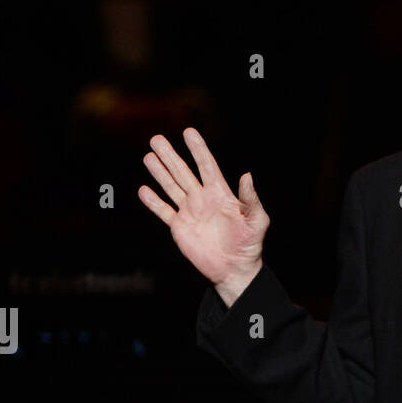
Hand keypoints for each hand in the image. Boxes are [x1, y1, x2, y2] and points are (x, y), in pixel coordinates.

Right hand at [138, 128, 268, 302]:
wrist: (235, 270)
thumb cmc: (249, 246)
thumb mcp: (257, 221)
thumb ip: (251, 199)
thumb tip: (247, 175)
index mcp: (220, 194)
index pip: (207, 166)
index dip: (198, 149)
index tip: (188, 132)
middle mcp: (202, 199)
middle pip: (183, 172)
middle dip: (170, 156)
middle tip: (157, 139)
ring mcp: (189, 212)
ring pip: (171, 187)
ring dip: (159, 172)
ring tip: (148, 156)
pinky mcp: (180, 227)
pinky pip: (164, 211)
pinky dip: (154, 202)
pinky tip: (144, 190)